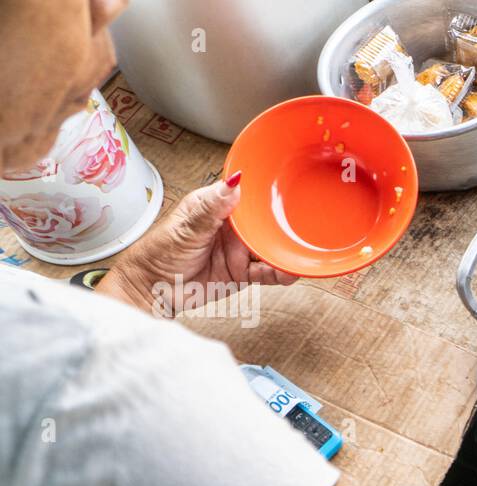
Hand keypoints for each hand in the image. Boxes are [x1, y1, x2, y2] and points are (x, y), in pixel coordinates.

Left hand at [97, 172, 296, 315]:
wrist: (152, 290)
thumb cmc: (158, 254)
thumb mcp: (186, 227)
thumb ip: (211, 207)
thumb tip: (233, 182)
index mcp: (216, 207)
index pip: (247, 195)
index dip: (267, 193)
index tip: (287, 190)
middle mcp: (232, 228)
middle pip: (265, 222)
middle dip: (283, 224)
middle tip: (301, 226)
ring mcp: (240, 251)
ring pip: (270, 248)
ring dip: (284, 250)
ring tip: (299, 252)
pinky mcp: (244, 273)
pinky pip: (268, 272)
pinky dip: (281, 273)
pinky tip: (290, 271)